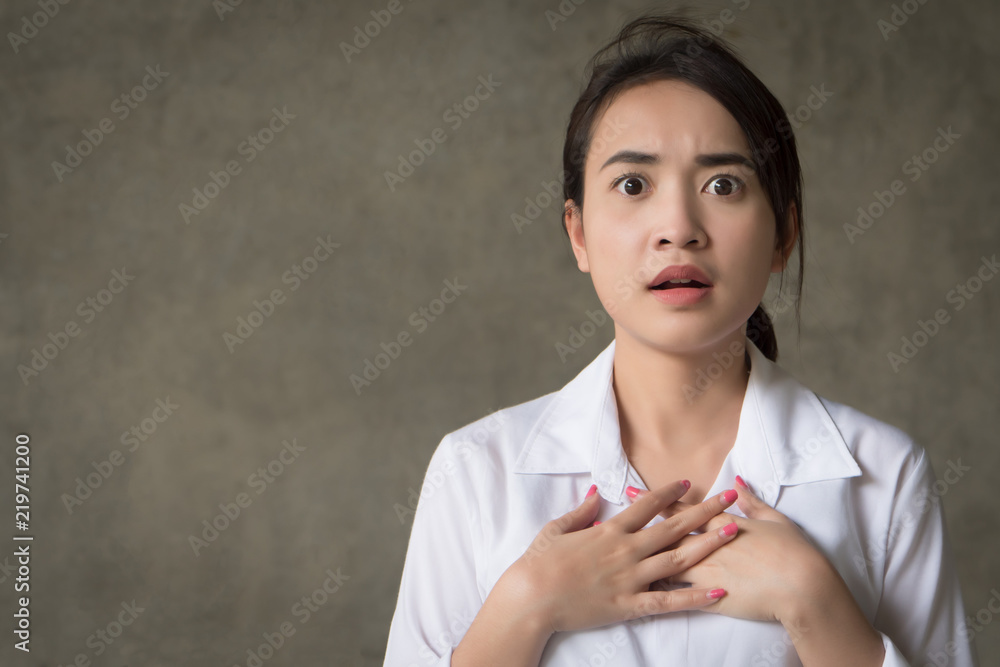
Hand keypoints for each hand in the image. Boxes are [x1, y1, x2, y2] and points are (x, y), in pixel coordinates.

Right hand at [495, 479, 741, 635]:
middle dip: (704, 512)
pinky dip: (695, 598)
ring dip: (709, 545)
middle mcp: (625, 550)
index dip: (670, 493)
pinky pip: (668, 601)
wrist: (531, 597)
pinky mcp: (629, 605)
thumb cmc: (540, 562)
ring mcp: (630, 578)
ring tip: (734, 532)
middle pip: (673, 527)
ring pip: (678, 559)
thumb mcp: (557, 528)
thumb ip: (581, 511)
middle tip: (730, 498)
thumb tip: (595, 493)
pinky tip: (718, 592)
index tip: (689, 483)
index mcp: (609, 531)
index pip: (647, 506)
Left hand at [629, 476, 835, 624]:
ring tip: (618, 553)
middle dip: (638, 525)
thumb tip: (738, 483)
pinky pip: (677, 593)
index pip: (682, 511)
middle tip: (613, 520)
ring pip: (665, 563)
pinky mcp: (709, 595)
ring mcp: (706, 570)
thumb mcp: (775, 520)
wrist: (804, 587)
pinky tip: (638, 588)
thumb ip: (753, 502)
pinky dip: (658, 589)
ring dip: (642, 558)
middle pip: (666, 533)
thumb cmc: (794, 552)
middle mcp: (708, 545)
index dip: (656, 502)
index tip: (634, 492)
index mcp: (722, 524)